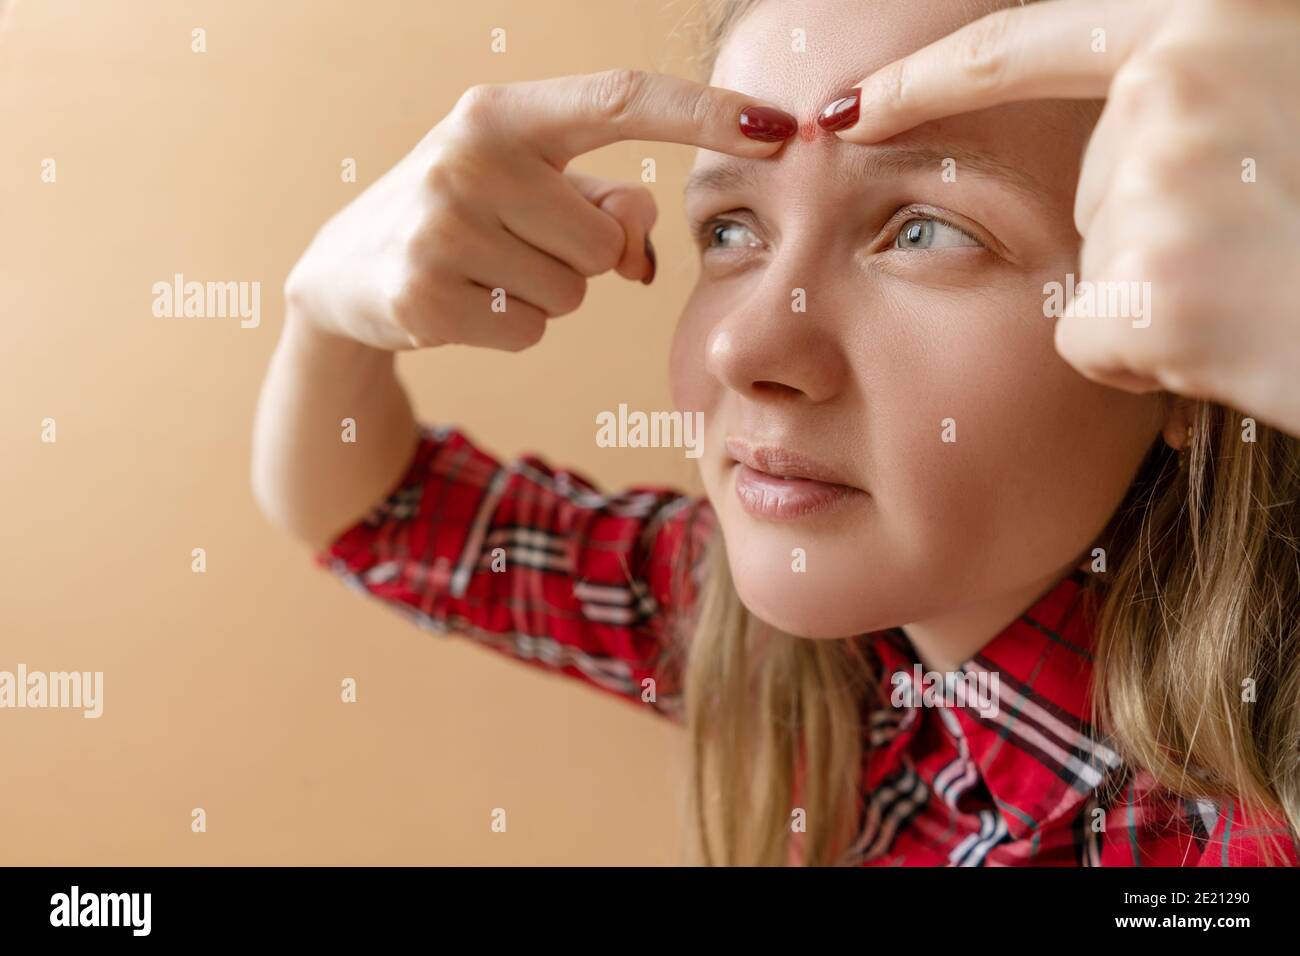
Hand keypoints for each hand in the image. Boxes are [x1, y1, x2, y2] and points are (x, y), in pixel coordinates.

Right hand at [284, 70, 795, 352]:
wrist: (344, 272)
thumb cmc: (463, 217)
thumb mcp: (527, 186)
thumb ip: (602, 200)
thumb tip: (642, 244)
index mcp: (503, 112)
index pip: (621, 100)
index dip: (705, 114)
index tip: (781, 128)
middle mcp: (469, 154)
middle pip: (606, 237)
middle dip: (581, 258)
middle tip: (515, 246)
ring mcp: (441, 224)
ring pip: (575, 291)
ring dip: (547, 296)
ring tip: (485, 273)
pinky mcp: (424, 293)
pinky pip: (534, 331)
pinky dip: (513, 330)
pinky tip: (462, 304)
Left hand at [828, 0, 1299, 436]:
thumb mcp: (1285, 114)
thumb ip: (1197, 105)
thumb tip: (1108, 142)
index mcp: (1221, 22)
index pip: (1031, 44)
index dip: (928, 78)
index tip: (842, 106)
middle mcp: (1181, 86)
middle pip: (1086, 186)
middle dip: (1142, 233)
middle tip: (1257, 249)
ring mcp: (1164, 184)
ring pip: (1089, 267)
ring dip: (1157, 295)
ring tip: (1261, 293)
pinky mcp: (1153, 290)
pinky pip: (1096, 340)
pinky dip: (1149, 362)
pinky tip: (1232, 348)